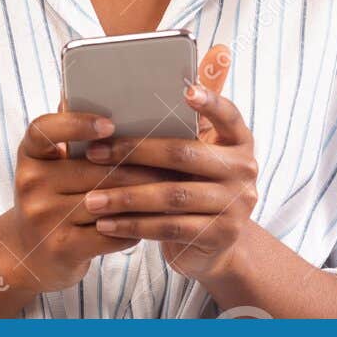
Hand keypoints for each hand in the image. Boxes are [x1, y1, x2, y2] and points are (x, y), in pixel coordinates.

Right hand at [0, 110, 177, 292]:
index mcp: (30, 155)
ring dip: (144, 196)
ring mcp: (43, 217)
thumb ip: (73, 138)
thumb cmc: (53, 200)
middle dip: (139, 166)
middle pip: (94, 169)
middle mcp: (30, 183)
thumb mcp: (52, 167)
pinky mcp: (60, 247)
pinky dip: (134, 227)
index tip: (109, 124)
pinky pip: (109, 233)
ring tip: (171, 189)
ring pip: (107, 201)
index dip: (76, 124)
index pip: (44, 130)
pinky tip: (152, 221)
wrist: (29, 254)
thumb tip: (104, 95)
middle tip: (174, 162)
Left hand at [81, 45, 258, 282]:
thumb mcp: (196, 158)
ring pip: (171, 195)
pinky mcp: (220, 235)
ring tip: (92, 199)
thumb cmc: (193, 188)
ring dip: (125, 197)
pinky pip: (169, 227)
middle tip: (95, 153)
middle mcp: (243, 170)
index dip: (210, 102)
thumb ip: (180, 129)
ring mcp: (235, 204)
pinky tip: (106, 224)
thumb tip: (132, 93)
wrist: (215, 245)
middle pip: (183, 154)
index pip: (228, 115)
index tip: (187, 91)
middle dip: (134, 152)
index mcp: (238, 142)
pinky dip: (133, 225)